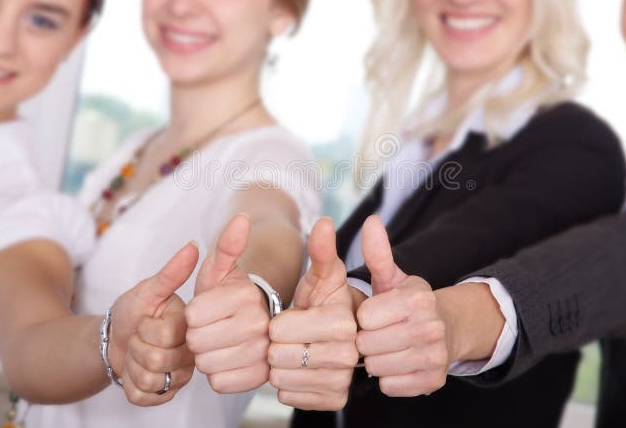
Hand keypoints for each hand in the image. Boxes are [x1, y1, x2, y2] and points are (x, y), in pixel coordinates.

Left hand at [109, 242, 198, 404]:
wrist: (113, 340)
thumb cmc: (132, 312)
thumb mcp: (148, 290)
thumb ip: (171, 272)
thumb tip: (192, 245)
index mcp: (190, 326)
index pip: (166, 334)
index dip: (146, 328)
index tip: (147, 320)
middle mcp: (191, 353)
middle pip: (157, 359)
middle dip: (137, 346)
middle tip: (139, 337)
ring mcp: (179, 376)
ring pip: (150, 379)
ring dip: (132, 364)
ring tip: (137, 352)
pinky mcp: (165, 395)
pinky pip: (143, 396)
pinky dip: (130, 384)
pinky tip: (135, 371)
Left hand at [185, 214, 270, 392]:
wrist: (245, 326)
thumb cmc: (224, 297)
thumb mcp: (220, 270)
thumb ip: (226, 245)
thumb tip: (241, 218)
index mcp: (247, 295)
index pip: (192, 315)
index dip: (191, 314)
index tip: (205, 309)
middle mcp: (262, 324)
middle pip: (197, 342)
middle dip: (195, 336)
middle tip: (210, 328)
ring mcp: (264, 354)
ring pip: (207, 364)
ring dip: (205, 356)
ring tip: (218, 344)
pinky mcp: (260, 379)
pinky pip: (219, 383)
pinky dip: (217, 375)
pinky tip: (226, 360)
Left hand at [268, 218, 358, 410]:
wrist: (337, 338)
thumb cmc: (325, 301)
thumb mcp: (324, 274)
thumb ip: (322, 250)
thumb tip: (324, 222)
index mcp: (344, 321)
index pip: (281, 330)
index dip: (277, 323)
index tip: (290, 317)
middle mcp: (350, 354)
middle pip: (279, 356)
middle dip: (276, 345)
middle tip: (289, 337)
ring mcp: (343, 381)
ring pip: (281, 380)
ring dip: (278, 366)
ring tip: (293, 351)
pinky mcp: (333, 401)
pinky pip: (288, 397)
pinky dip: (286, 385)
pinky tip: (297, 370)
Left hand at [355, 215, 447, 396]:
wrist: (448, 330)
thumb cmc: (407, 304)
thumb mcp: (392, 277)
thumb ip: (378, 253)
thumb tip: (371, 221)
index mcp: (418, 298)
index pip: (365, 316)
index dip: (364, 317)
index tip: (373, 314)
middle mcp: (430, 327)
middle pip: (368, 344)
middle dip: (366, 340)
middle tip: (377, 334)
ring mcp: (434, 356)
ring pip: (377, 366)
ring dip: (375, 359)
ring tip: (385, 347)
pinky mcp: (433, 381)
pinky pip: (389, 386)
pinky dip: (388, 378)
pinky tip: (396, 363)